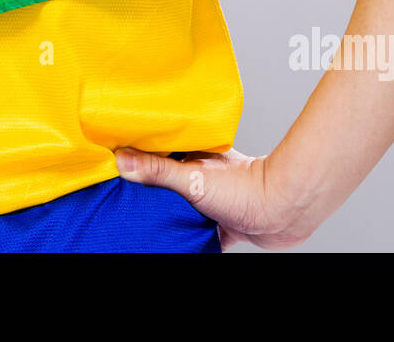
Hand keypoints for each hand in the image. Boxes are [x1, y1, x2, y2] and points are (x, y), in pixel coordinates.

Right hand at [113, 147, 309, 249]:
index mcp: (191, 156)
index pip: (155, 153)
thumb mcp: (192, 177)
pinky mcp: (221, 224)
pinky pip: (196, 231)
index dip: (134, 157)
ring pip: (180, 208)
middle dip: (146, 190)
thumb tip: (120, 160)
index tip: (110, 163)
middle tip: (121, 199)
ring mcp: (211, 200)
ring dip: (167, 214)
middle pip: (165, 182)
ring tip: (141, 220)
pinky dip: (186, 236)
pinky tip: (172, 239)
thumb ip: (157, 170)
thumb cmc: (245, 188)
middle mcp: (200, 176)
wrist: (283, 212)